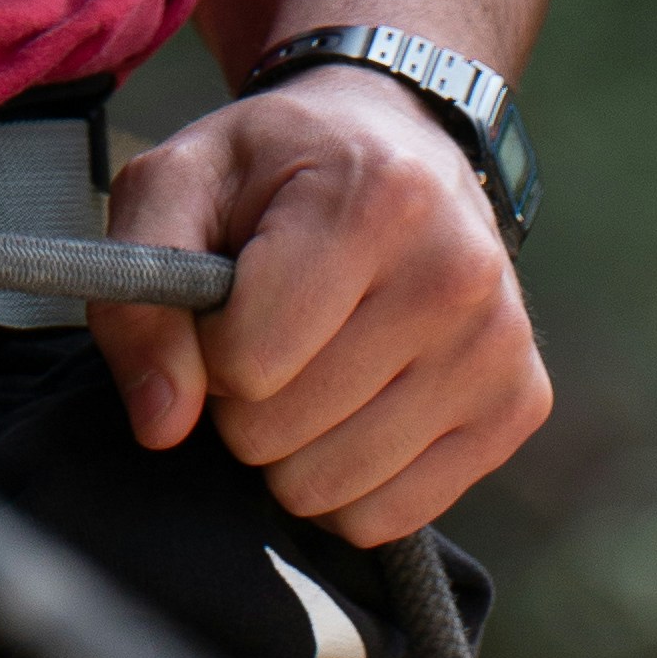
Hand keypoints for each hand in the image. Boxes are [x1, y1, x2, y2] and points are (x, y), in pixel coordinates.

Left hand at [95, 69, 550, 543]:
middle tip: (274, 329)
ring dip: (293, 447)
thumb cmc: (277, 169)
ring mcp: (497, 347)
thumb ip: (137, 290)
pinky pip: (389, 519)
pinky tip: (358, 402)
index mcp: (375, 201)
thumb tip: (162, 424)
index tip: (231, 296)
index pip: (246, 359)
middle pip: (280, 432)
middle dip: (247, 398)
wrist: (401, 139)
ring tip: (314, 361)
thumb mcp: (179, 181)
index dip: (210, 343)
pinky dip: (349, 483)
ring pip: (332, 489)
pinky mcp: (519, 406)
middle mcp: (455, 274)